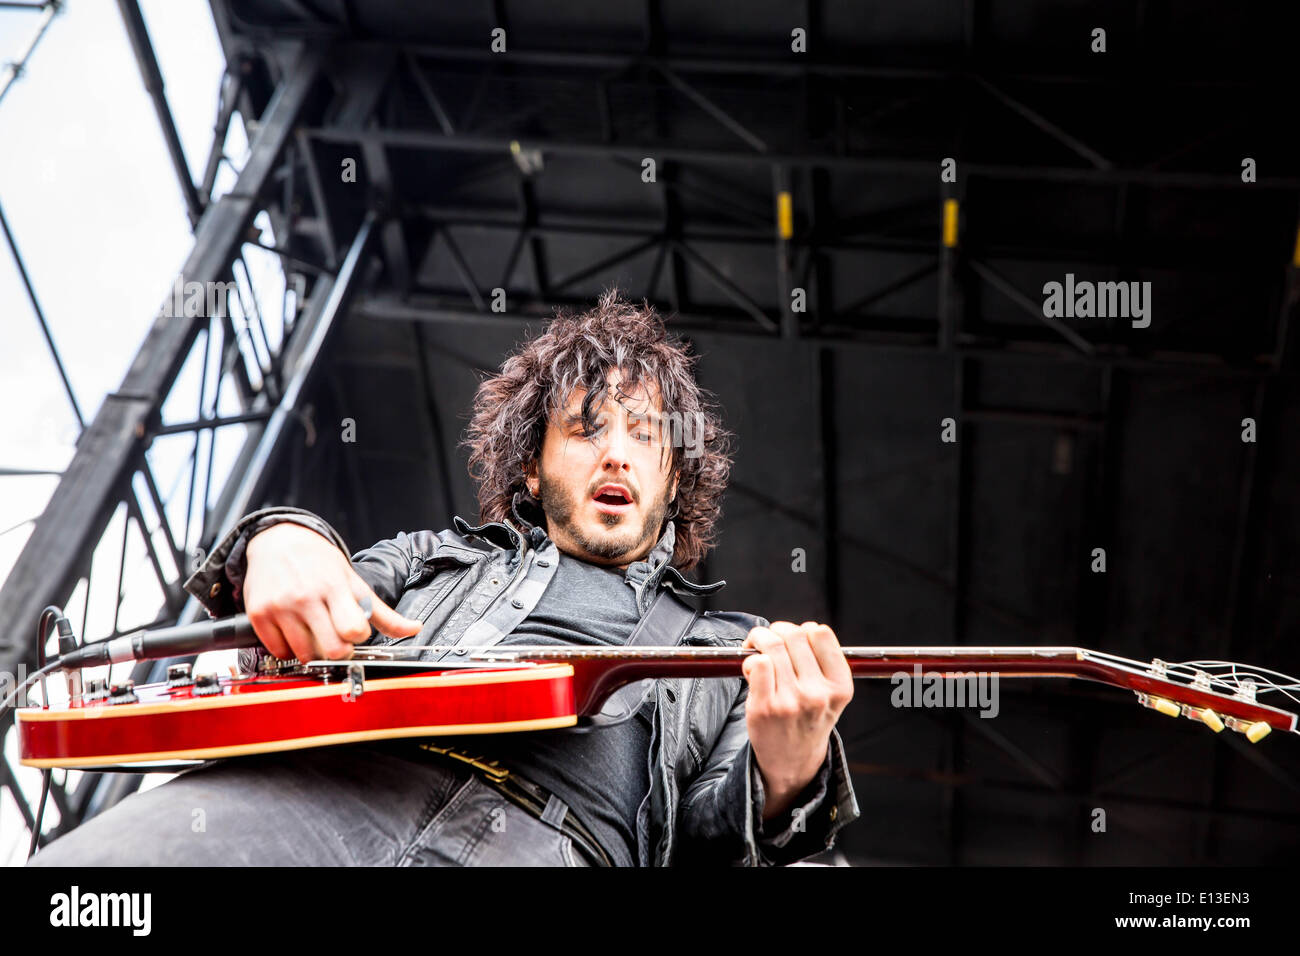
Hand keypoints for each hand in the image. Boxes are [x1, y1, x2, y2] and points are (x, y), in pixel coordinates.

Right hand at [242, 523, 421, 660]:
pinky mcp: (259, 615)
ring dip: (314, 650)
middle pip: (332, 649)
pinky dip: (289, 649)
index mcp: (334, 586)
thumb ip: (382, 611)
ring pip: (305, 655)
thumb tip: (414, 629)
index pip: (354, 630)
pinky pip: (279, 652)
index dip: (359, 636)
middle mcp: (305, 596)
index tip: (355, 630)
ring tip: (315, 631)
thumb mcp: (353, 580)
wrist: (277, 541)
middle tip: (336, 638)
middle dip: (339, 650)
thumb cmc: (319, 562)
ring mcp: (280, 607)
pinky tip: (295, 630)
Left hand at [741, 621, 852, 819]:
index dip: (803, 629)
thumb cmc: (807, 718)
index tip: (792, 639)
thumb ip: (822, 660)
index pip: (821, 633)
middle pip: (793, 635)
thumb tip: (800, 628)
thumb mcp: (830, 693)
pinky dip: (749, 660)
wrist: (792, 761)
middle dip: (776, 630)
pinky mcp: (765, 708)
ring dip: (758, 640)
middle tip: (767, 641)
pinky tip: (750, 671)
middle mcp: (819, 694)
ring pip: (772, 646)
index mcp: (840, 686)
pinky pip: (756, 663)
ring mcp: (792, 701)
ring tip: (754, 650)